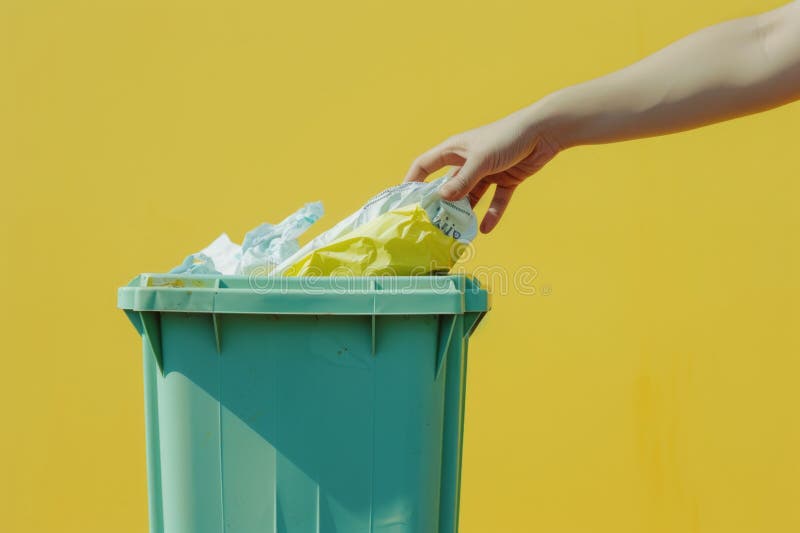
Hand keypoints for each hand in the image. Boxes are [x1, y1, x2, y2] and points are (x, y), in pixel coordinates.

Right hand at [403, 107, 562, 232]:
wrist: (544, 131)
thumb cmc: (507, 137)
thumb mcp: (481, 160)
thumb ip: (462, 181)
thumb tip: (441, 198)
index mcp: (455, 150)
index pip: (425, 165)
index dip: (413, 180)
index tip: (405, 200)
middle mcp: (468, 161)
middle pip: (448, 186)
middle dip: (442, 205)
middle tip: (433, 225)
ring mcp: (487, 171)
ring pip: (471, 196)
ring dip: (466, 212)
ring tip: (458, 232)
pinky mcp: (506, 179)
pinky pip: (495, 200)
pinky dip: (492, 214)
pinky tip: (486, 229)